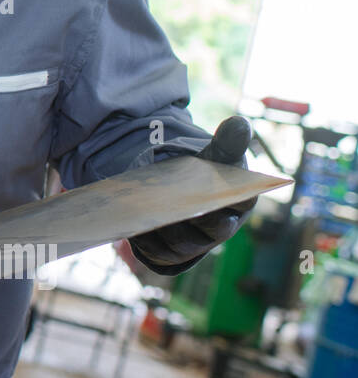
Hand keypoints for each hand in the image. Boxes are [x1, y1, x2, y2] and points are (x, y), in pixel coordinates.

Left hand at [130, 116, 256, 270]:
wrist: (177, 191)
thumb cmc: (204, 173)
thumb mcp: (215, 156)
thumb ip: (227, 142)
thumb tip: (240, 123)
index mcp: (239, 202)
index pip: (244, 200)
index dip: (232, 197)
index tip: (216, 190)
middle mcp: (222, 228)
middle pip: (215, 229)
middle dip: (197, 217)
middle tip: (175, 202)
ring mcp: (198, 244)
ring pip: (184, 243)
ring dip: (166, 229)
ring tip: (147, 212)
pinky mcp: (172, 254)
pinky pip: (159, 253)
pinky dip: (145, 240)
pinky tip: (133, 224)